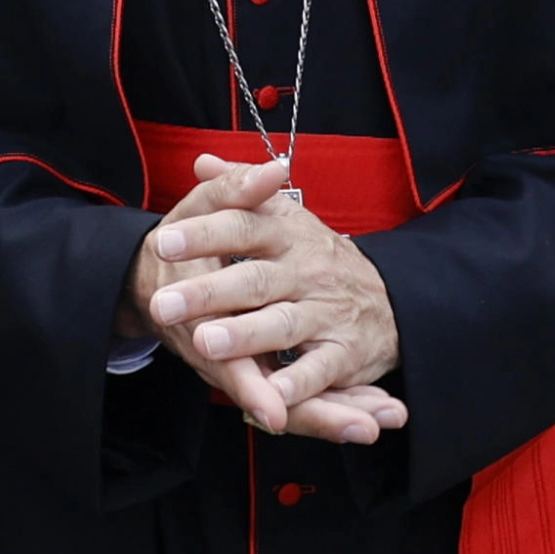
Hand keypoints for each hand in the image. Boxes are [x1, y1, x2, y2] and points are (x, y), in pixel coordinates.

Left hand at [128, 154, 406, 443]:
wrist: (390, 298)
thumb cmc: (318, 258)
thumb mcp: (286, 216)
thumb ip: (242, 190)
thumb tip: (203, 162)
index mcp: (287, 233)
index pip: (242, 226)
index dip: (204, 234)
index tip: (164, 242)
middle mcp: (305, 271)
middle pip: (254, 280)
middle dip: (209, 293)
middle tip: (164, 304)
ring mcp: (326, 312)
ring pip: (281, 324)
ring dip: (245, 335)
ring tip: (205, 342)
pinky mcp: (344, 352)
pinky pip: (319, 369)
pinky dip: (296, 382)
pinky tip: (269, 391)